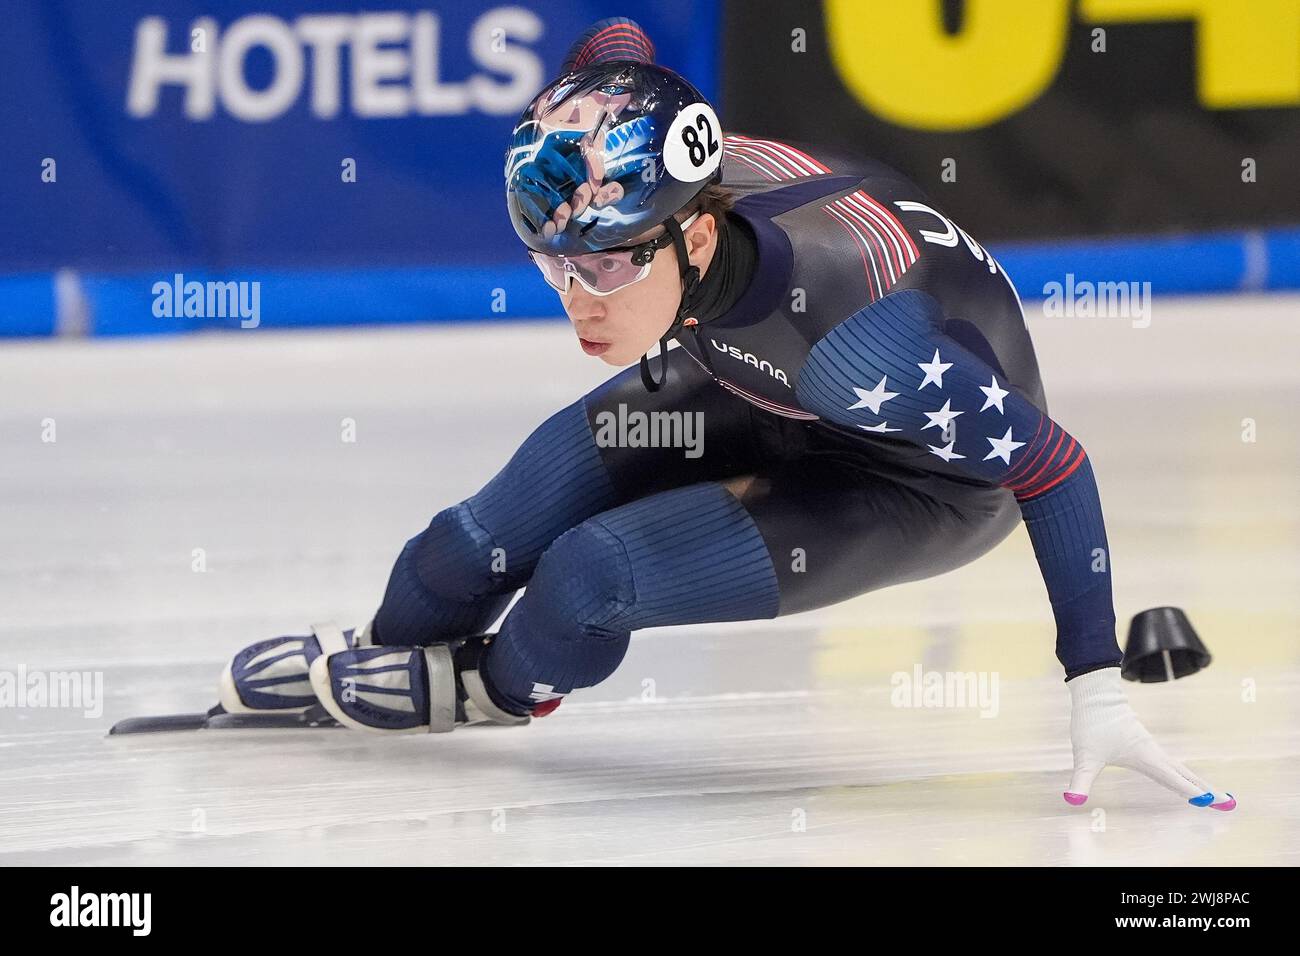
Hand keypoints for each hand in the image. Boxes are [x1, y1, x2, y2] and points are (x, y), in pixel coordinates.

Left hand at [1064, 667, 1234, 809]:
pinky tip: (1186, 779)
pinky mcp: (1146, 743)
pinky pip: (1172, 763)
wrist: (1096, 693)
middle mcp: (1154, 753)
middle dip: (1206, 791)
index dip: (1191, 793)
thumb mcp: (1083, 757)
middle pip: (1186, 776)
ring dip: (1199, 782)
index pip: (1173, 780)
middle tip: (1228, 805)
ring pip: (1181, 768)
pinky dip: (1185, 774)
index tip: (1210, 803)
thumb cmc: (1092, 723)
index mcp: (1145, 757)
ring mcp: (1151, 748)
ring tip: (1216, 796)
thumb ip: (1079, 780)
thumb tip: (1071, 800)